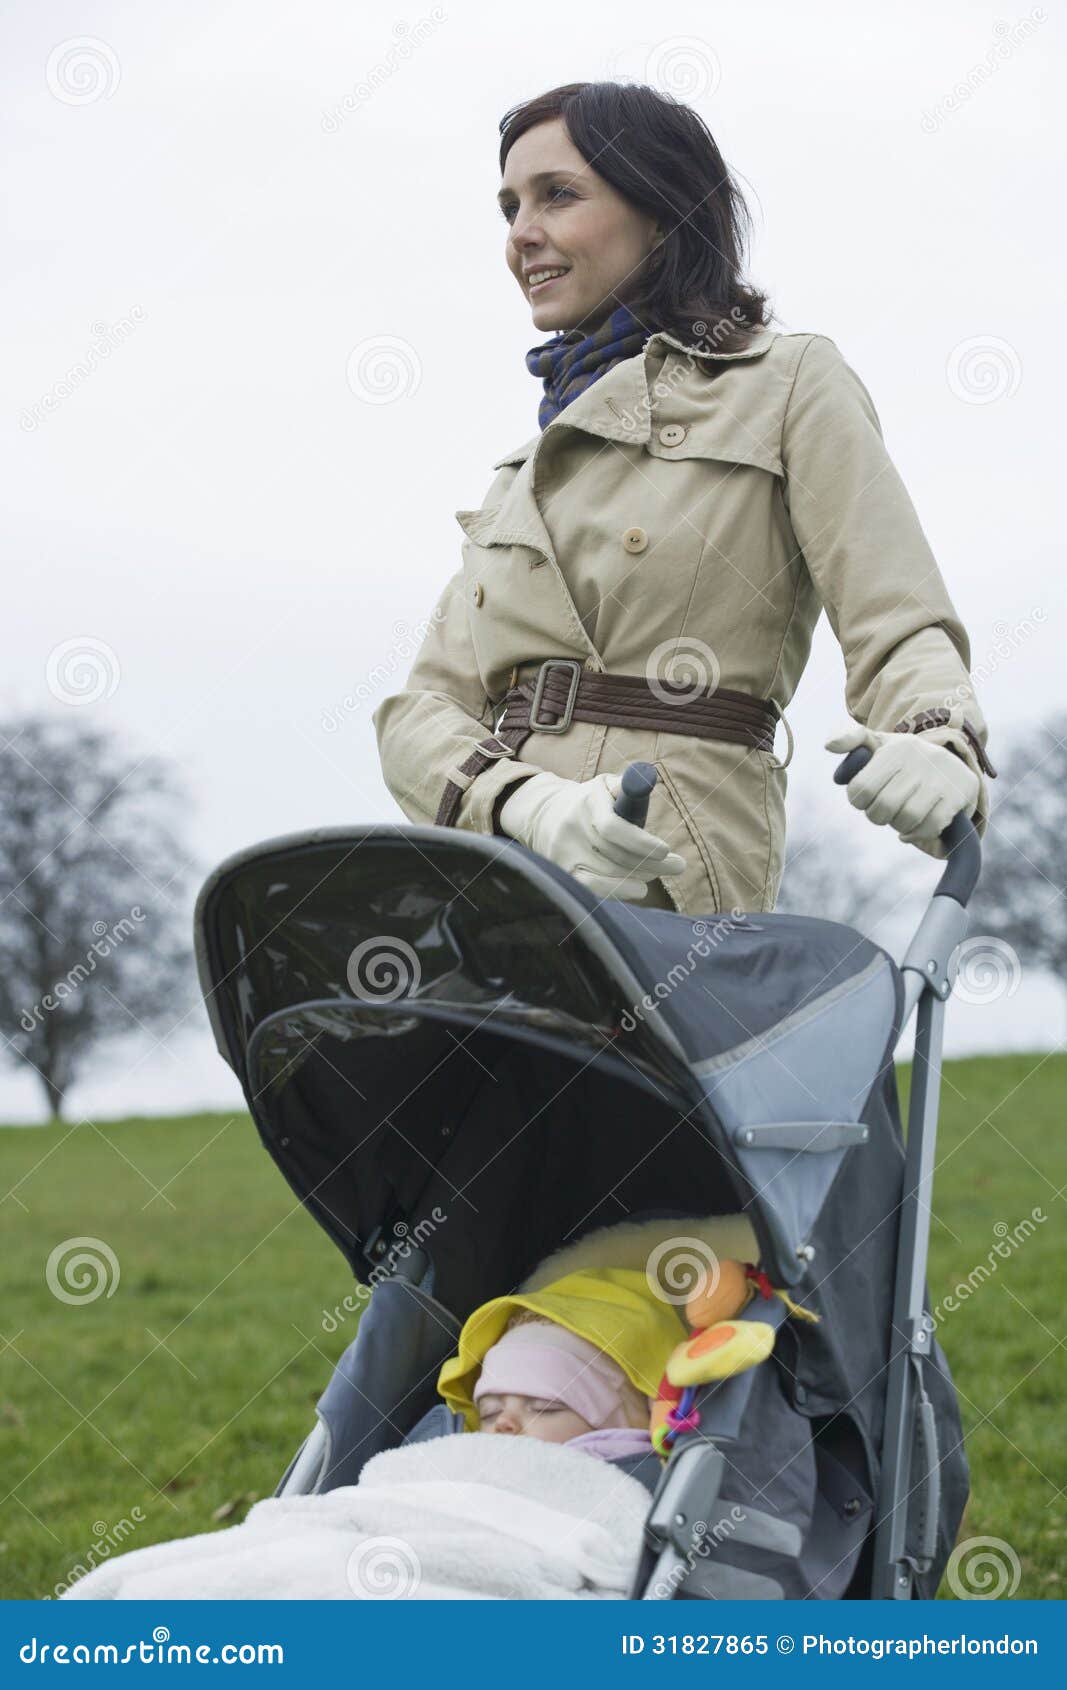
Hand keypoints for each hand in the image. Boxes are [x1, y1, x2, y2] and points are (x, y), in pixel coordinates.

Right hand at [498, 769, 686, 898]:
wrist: (543, 815)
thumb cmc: (590, 801)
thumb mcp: (605, 785)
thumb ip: (627, 786)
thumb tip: (647, 781)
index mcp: (586, 802)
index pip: (612, 827)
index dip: (640, 842)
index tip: (666, 850)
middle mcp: (571, 828)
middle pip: (616, 855)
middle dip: (653, 863)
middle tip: (678, 866)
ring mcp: (564, 852)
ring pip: (609, 873)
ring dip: (641, 876)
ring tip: (658, 872)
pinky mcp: (562, 870)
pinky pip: (592, 888)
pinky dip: (619, 890)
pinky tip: (638, 889)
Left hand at [825, 722, 978, 857]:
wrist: (954, 763)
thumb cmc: (904, 758)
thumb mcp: (879, 742)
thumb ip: (850, 738)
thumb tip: (828, 745)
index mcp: (895, 749)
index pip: (861, 788)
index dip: (859, 801)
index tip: (867, 799)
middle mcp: (919, 759)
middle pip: (883, 807)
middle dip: (878, 816)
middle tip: (883, 812)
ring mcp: (940, 778)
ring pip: (907, 818)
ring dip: (899, 826)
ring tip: (900, 819)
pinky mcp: (958, 795)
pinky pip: (930, 826)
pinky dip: (917, 834)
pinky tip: (913, 830)